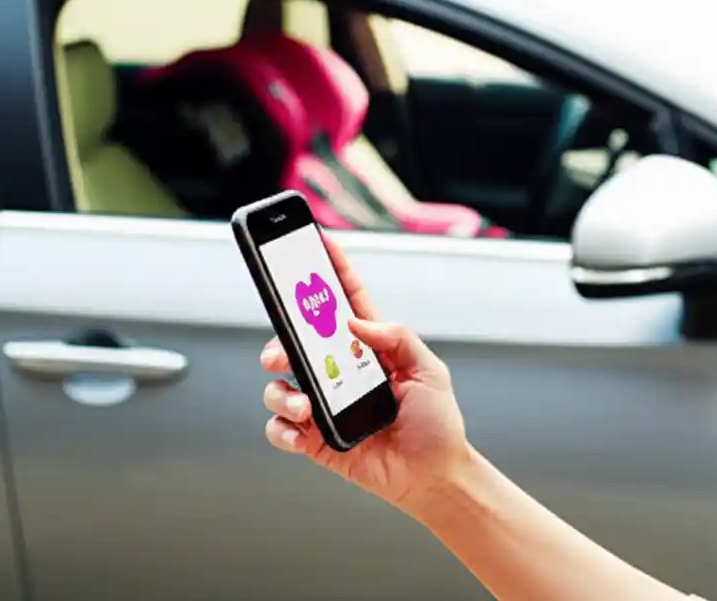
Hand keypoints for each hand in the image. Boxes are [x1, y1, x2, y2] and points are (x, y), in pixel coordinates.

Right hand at [259, 232, 469, 517]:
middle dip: (281, 338)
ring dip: (282, 391)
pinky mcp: (315, 438)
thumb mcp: (429, 370)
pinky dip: (282, 428)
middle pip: (297, 340)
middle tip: (282, 350)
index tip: (316, 240)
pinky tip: (301, 431)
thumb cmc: (436, 423)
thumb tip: (353, 322)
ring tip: (305, 405)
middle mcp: (340, 371)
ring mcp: (324, 404)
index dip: (330, 268)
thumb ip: (396, 337)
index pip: (345, 299)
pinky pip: (280, 427)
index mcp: (370, 347)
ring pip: (279, 384)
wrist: (434, 476)